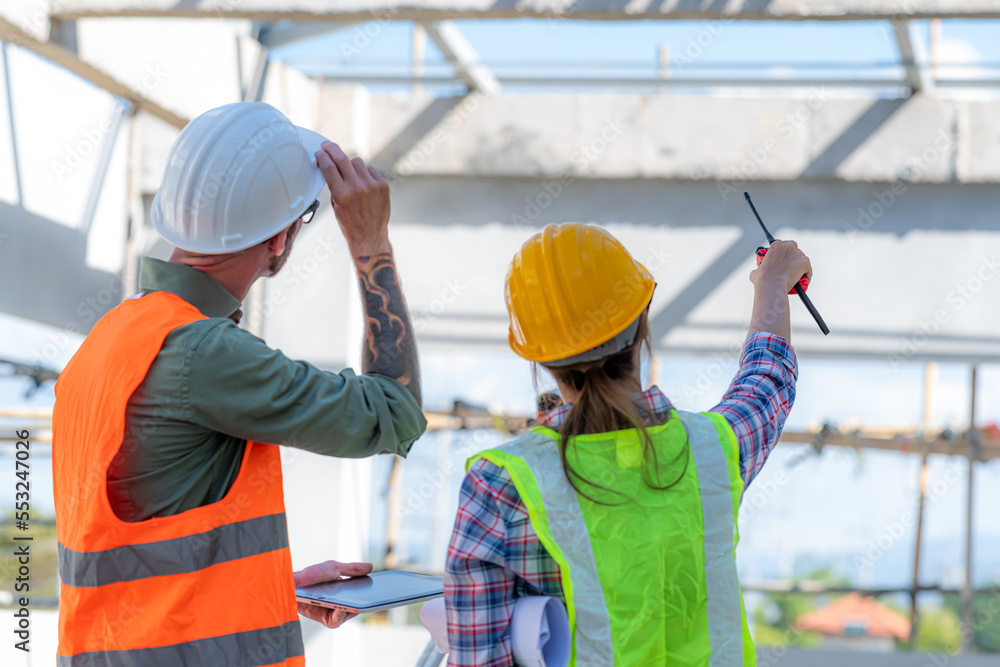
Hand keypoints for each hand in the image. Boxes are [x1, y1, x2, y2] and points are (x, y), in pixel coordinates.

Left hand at [294, 560, 372, 628]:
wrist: (290, 582)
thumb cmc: (310, 575)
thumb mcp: (333, 568)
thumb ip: (352, 569)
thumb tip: (371, 567)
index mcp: (344, 592)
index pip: (362, 595)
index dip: (373, 593)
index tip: (385, 588)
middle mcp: (339, 603)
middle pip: (358, 606)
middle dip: (368, 602)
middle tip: (378, 596)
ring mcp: (331, 612)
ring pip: (348, 614)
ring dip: (354, 608)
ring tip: (362, 601)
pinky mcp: (321, 618)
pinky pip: (335, 621)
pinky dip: (340, 613)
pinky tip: (342, 605)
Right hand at [315, 142, 391, 256]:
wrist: (370, 236)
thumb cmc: (349, 223)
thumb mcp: (335, 205)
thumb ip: (334, 185)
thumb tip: (331, 166)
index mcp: (341, 194)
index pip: (328, 167)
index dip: (322, 156)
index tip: (319, 152)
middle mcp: (357, 188)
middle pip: (342, 158)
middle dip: (332, 149)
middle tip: (327, 146)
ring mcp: (371, 186)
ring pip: (357, 161)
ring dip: (350, 164)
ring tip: (348, 173)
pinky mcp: (382, 185)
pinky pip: (369, 170)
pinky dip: (364, 173)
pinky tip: (362, 183)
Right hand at [749, 240, 811, 292]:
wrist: (771, 285)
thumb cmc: (762, 280)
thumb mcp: (756, 271)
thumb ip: (759, 269)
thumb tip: (758, 272)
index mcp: (775, 245)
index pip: (784, 245)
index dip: (785, 254)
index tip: (783, 261)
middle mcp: (787, 246)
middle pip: (795, 249)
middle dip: (794, 257)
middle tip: (790, 267)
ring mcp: (797, 253)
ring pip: (802, 259)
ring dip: (800, 266)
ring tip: (797, 276)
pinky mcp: (805, 261)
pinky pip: (808, 268)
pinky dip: (807, 274)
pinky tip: (804, 280)